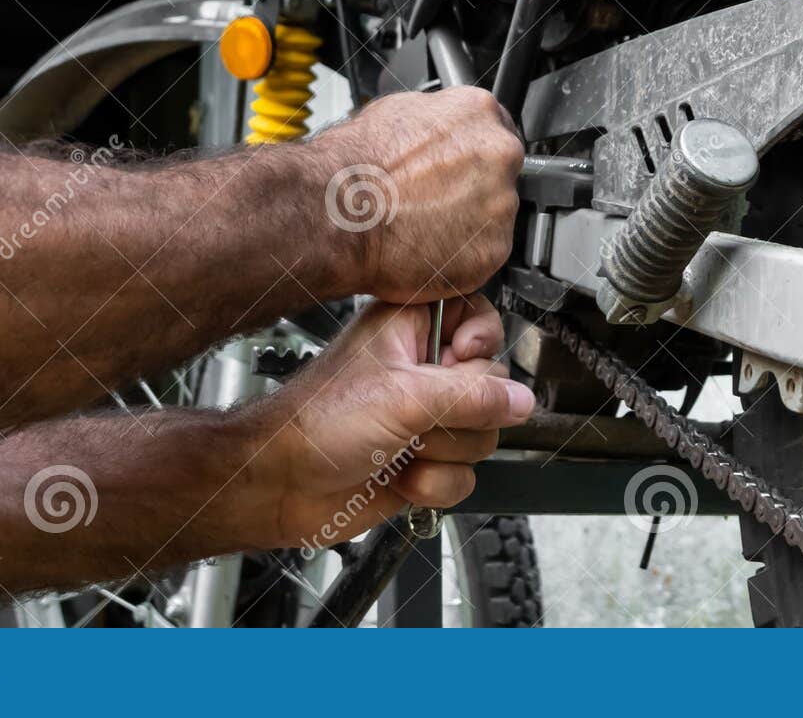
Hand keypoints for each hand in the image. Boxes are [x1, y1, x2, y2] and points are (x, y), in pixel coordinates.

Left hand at [253, 295, 532, 550]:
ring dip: (443, 453)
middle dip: (458, 415)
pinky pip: (466, 475)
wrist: (281, 485)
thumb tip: (521, 399)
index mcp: (411, 329)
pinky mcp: (424, 461)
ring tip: (402, 448)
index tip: (461, 358)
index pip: (478, 318)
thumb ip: (472, 396)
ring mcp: (425, 418)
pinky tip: (399, 477)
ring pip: (482, 436)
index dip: (478, 343)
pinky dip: (436, 484)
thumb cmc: (317, 423)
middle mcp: (422, 370)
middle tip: (419, 416)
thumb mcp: (404, 397)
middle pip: (491, 387)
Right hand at [316, 87, 523, 302]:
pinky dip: (463, 256)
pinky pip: (485, 253)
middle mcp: (499, 154)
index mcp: (478, 112)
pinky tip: (430, 246)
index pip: (496, 131)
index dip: (474, 155)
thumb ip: (439, 120)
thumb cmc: (357, 166)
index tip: (458, 169)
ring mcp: (501, 203)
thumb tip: (443, 127)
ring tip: (426, 225)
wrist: (339, 212)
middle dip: (475, 187)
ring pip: (495, 215)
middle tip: (436, 199)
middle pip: (501, 173)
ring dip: (470, 222)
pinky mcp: (494, 248)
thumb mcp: (399, 111)